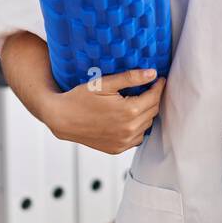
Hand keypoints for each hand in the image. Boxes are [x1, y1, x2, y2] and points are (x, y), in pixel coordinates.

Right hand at [45, 69, 165, 154]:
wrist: (62, 119)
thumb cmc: (80, 98)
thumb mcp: (104, 84)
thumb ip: (131, 78)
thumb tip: (152, 74)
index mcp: (129, 111)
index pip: (154, 97)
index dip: (158, 86)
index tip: (159, 79)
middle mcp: (129, 129)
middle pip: (152, 111)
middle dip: (153, 98)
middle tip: (149, 88)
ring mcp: (124, 142)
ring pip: (147, 125)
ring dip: (146, 113)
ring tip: (139, 101)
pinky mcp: (118, 149)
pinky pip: (137, 138)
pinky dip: (138, 128)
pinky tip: (129, 118)